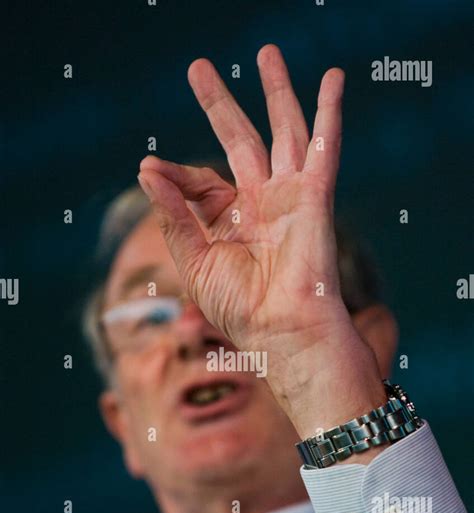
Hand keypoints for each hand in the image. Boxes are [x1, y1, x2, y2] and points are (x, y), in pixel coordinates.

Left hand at [138, 44, 384, 441]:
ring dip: (276, 92)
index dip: (176, 173)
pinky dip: (329, 113)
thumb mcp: (195, 259)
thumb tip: (147, 167)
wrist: (281, 330)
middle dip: (221, 104)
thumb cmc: (239, 308)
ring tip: (266, 52)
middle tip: (199, 67)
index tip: (154, 169)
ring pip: (283, 131)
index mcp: (232, 221)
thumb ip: (174, 212)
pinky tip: (333, 81)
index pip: (203, 180)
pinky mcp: (315, 196)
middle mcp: (261, 203)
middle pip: (241, 140)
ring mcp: (290, 196)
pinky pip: (324, 146)